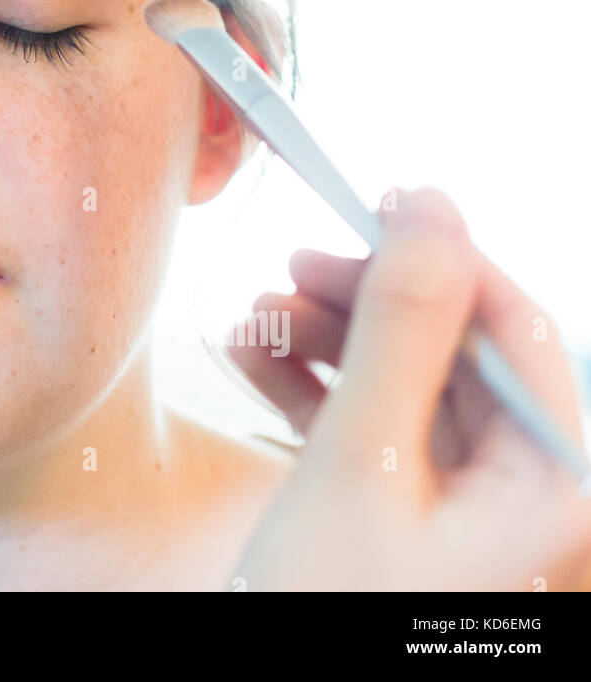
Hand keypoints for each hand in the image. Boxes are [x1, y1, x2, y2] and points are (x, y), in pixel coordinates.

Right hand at [229, 187, 590, 589]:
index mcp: (555, 486)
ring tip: (256, 319)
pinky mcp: (415, 525)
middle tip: (293, 268)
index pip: (514, 329)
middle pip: (455, 356)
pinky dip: (317, 393)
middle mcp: (529, 499)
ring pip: (408, 390)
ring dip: (330, 344)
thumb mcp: (359, 461)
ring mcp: (470, 516)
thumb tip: (430, 210)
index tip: (374, 201)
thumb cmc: (328, 610)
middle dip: (368, 304)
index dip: (443, 255)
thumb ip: (400, 330)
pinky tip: (257, 360)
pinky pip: (377, 434)